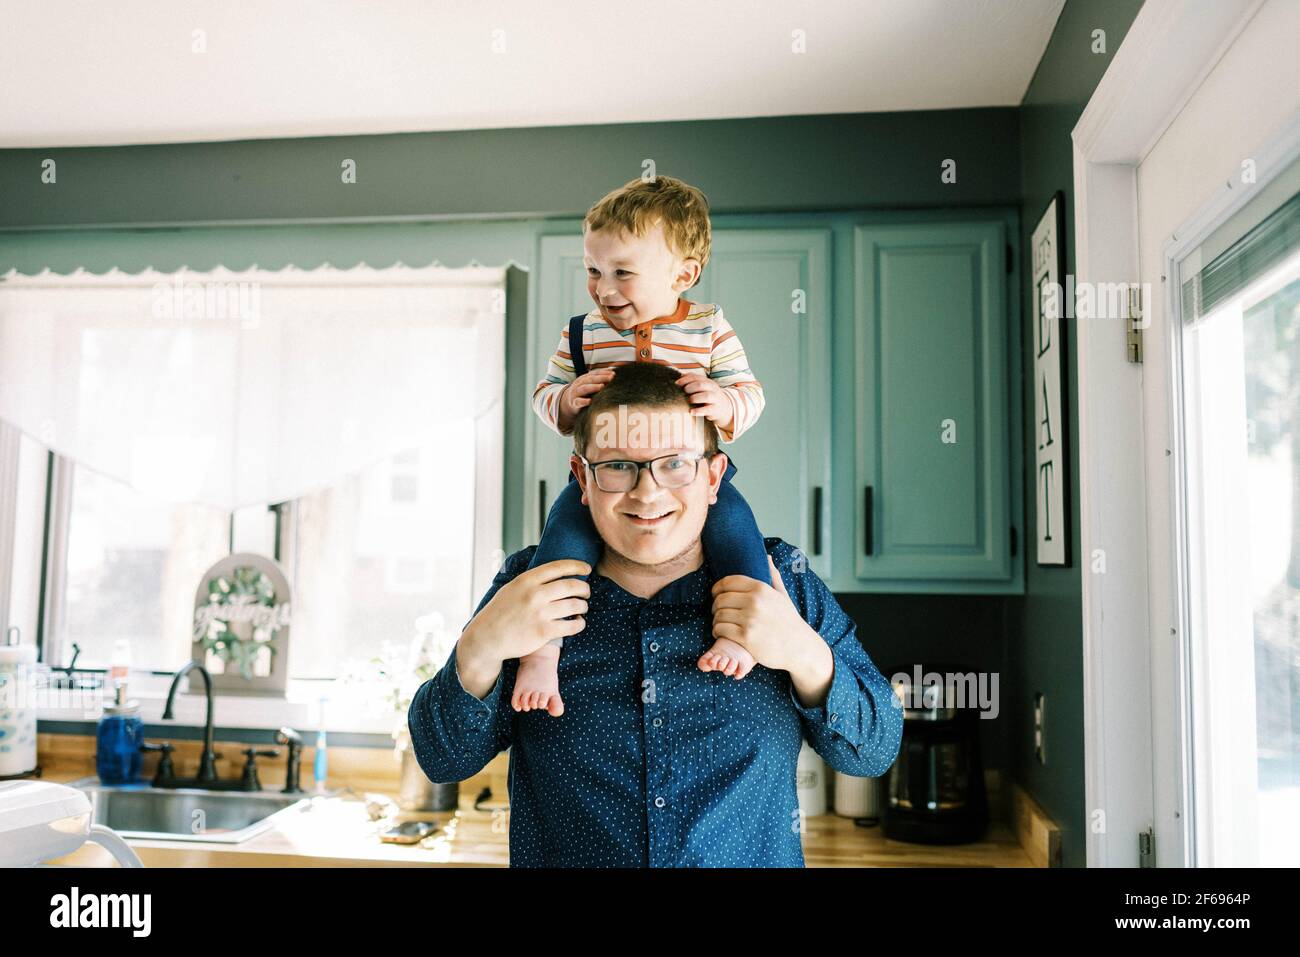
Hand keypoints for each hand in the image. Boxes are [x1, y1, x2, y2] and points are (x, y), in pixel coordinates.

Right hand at [462, 560, 590, 663]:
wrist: (487, 638)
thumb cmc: (500, 612)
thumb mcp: (511, 588)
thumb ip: (531, 581)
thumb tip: (553, 572)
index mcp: (527, 580)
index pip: (559, 567)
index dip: (577, 566)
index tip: (587, 569)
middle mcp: (534, 594)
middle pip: (571, 586)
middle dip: (584, 588)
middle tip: (586, 592)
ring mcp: (540, 613)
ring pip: (574, 605)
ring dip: (583, 606)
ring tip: (582, 607)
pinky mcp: (543, 632)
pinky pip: (571, 626)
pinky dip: (579, 624)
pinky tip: (578, 623)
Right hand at [557, 370, 615, 431]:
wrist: (570, 403)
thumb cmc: (585, 393)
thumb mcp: (590, 385)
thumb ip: (600, 380)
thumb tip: (614, 373)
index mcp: (584, 378)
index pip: (594, 373)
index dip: (603, 372)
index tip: (613, 373)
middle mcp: (579, 384)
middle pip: (590, 379)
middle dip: (600, 378)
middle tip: (610, 378)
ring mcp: (576, 393)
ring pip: (583, 388)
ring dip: (592, 387)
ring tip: (601, 386)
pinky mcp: (574, 403)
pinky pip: (578, 402)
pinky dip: (583, 401)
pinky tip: (590, 401)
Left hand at [674, 372, 733, 431]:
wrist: (724, 407)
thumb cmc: (708, 395)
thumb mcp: (703, 387)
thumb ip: (692, 381)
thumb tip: (679, 377)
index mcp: (707, 381)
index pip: (696, 377)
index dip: (685, 379)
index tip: (676, 383)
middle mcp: (712, 388)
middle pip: (701, 384)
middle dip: (691, 387)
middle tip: (684, 391)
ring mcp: (715, 398)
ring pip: (706, 396)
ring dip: (696, 398)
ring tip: (689, 400)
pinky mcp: (715, 409)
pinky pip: (708, 409)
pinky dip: (699, 411)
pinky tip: (691, 412)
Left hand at [709, 556, 819, 673]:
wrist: (799, 647)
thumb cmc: (789, 621)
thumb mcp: (783, 595)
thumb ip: (773, 576)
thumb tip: (767, 557)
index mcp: (761, 588)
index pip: (728, 582)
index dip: (717, 588)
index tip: (716, 595)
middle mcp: (754, 601)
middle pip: (720, 599)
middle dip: (715, 606)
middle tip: (718, 612)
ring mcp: (750, 619)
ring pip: (718, 615)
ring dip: (716, 620)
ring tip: (721, 624)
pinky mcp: (746, 636)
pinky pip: (720, 629)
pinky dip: (717, 631)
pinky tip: (721, 633)